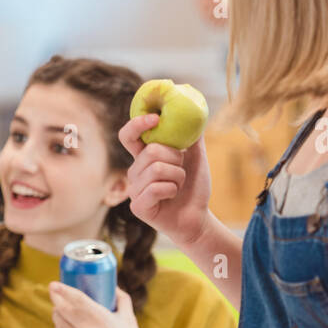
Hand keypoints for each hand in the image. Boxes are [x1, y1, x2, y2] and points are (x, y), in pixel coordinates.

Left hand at [48, 282, 161, 327]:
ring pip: (59, 325)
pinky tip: (62, 325)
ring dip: (56, 314)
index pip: (76, 299)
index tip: (54, 284)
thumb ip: (120, 298)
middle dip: (55, 299)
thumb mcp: (129, 316)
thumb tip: (111, 285)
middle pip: (62, 310)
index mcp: (101, 317)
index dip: (62, 290)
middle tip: (54, 293)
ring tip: (59, 309)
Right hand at [119, 112, 212, 250]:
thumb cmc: (194, 187)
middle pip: (151, 151)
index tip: (156, 118)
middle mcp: (135, 172)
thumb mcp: (196, 156)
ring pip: (156, 169)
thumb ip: (191, 134)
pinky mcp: (138, 207)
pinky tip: (172, 197)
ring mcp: (134, 190)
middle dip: (175, 159)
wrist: (198, 217)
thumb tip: (193, 110)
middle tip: (181, 169)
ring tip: (178, 186)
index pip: (129, 136)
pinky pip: (156, 188)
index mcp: (143, 158)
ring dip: (177, 177)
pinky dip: (172, 190)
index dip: (137, 124)